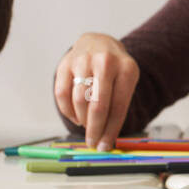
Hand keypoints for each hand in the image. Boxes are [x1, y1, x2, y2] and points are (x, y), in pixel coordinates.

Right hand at [54, 33, 139, 150]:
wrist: (99, 42)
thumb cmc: (115, 70)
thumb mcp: (126, 83)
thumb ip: (118, 108)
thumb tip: (106, 142)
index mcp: (127, 69)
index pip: (118, 107)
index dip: (110, 130)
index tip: (105, 146)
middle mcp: (106, 62)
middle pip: (98, 105)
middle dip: (94, 129)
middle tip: (92, 143)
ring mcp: (84, 61)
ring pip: (79, 101)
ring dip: (82, 120)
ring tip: (86, 124)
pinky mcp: (65, 63)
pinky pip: (61, 94)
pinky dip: (67, 110)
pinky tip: (75, 115)